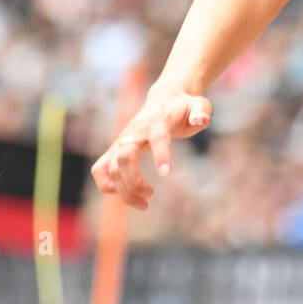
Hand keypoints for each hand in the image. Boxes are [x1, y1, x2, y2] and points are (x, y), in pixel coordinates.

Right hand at [90, 84, 213, 209]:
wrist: (164, 99)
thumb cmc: (184, 107)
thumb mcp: (199, 104)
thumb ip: (201, 111)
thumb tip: (200, 120)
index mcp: (158, 121)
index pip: (157, 137)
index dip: (161, 155)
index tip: (166, 174)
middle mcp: (135, 131)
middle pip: (124, 157)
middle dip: (134, 182)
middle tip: (151, 195)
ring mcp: (122, 140)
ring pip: (111, 169)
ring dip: (124, 191)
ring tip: (144, 204)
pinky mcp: (115, 148)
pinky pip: (100, 169)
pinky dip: (107, 185)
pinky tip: (125, 193)